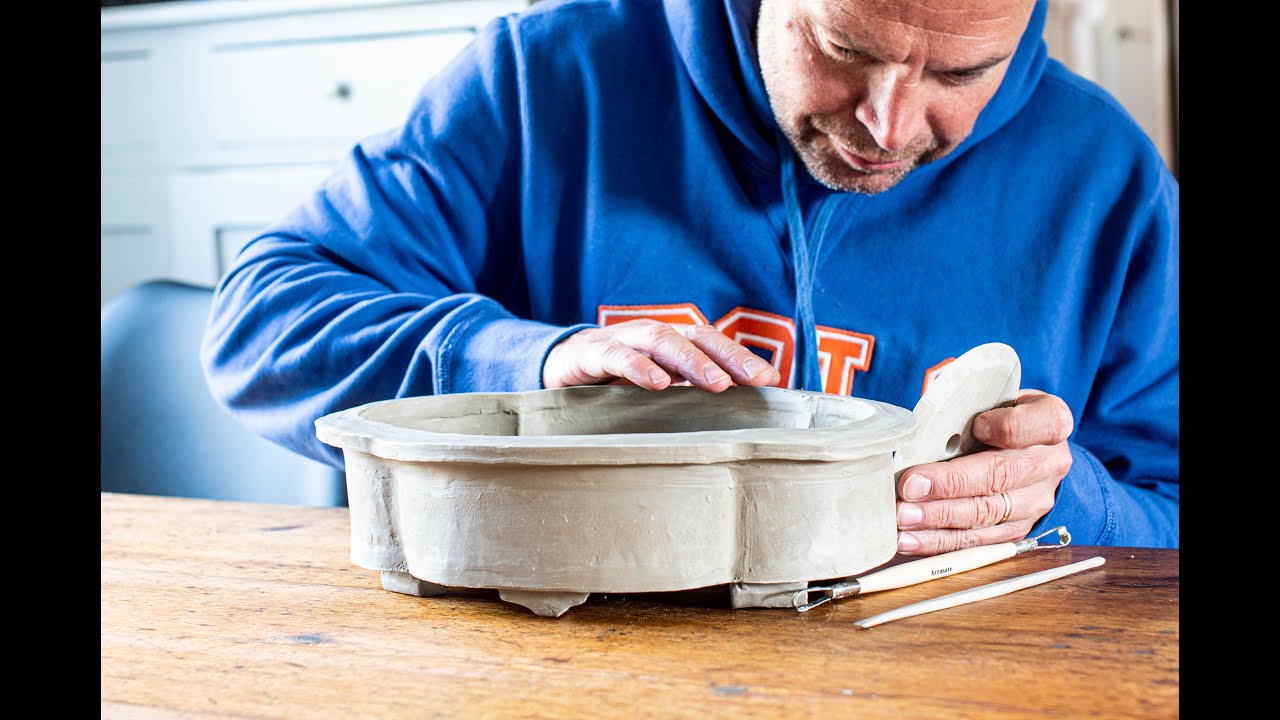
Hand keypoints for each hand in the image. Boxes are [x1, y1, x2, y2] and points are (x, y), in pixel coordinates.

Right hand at [542, 320, 780, 390]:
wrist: (552, 369)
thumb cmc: (609, 384)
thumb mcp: (651, 389)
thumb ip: (684, 395)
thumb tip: (735, 414)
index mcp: (666, 342)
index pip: (710, 341)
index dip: (739, 356)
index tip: (770, 380)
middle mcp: (647, 335)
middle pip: (692, 336)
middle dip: (726, 356)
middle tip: (753, 380)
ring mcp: (618, 340)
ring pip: (659, 339)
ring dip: (690, 360)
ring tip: (716, 382)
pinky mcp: (587, 354)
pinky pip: (615, 355)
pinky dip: (637, 366)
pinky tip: (657, 383)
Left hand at [894, 390, 1073, 555]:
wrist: (1024, 449)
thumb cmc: (998, 416)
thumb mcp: (993, 398)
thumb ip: (967, 404)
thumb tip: (922, 417)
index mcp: (1051, 422)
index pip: (1040, 424)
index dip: (1008, 427)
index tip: (977, 426)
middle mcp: (1049, 464)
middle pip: (1001, 476)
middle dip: (951, 484)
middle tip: (910, 487)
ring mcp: (1036, 501)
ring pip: (986, 513)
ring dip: (939, 517)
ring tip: (903, 517)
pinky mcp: (1017, 529)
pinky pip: (977, 540)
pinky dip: (940, 541)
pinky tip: (910, 540)